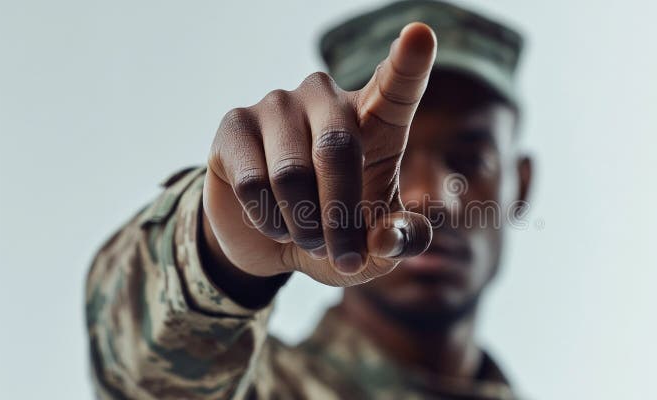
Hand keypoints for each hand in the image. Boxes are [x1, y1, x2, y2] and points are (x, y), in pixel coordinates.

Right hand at [202, 22, 435, 286]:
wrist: (269, 240)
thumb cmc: (336, 233)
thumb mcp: (375, 249)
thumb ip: (398, 242)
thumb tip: (389, 237)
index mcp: (374, 119)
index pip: (397, 85)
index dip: (409, 62)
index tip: (421, 35)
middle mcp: (326, 98)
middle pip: (337, 149)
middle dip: (339, 218)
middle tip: (344, 256)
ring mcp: (278, 104)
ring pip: (291, 174)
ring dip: (303, 226)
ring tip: (307, 236)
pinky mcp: (235, 124)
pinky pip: (254, 182)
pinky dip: (269, 220)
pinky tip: (273, 221)